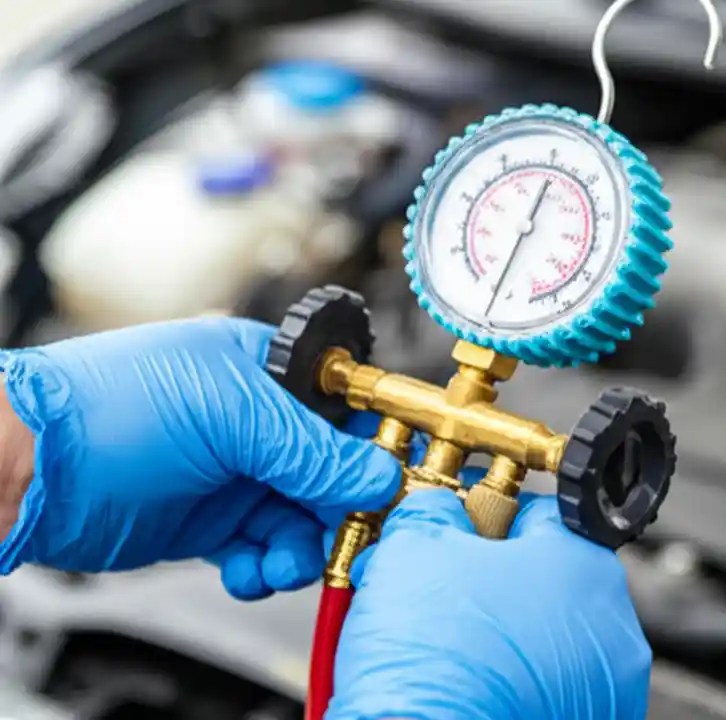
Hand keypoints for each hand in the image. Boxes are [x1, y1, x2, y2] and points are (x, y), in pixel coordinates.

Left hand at [0, 318, 400, 599]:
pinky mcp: (209, 522)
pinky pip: (262, 549)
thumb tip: (376, 475)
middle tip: (348, 538)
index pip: (341, 409)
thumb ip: (310, 450)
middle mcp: (253, 421)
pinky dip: (266, 567)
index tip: (388, 485)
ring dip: (304, 546)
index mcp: (262, 371)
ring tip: (284, 561)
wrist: (25, 469)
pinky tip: (252, 570)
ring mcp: (231, 473)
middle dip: (340, 510)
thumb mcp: (229, 416)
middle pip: (331, 472)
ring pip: (301, 518)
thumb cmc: (107, 409)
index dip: (371, 447)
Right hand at [329, 490, 650, 719]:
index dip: (479, 518)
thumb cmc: (434, 666)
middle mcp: (614, 623)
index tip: (448, 534)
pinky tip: (470, 682)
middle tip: (433, 592)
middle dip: (485, 578)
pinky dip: (513, 678)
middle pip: (542, 575)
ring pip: (545, 633)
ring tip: (447, 645)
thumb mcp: (412, 553)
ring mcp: (607, 684)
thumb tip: (436, 510)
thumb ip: (432, 513)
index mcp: (585, 563)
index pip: (534, 512)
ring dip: (501, 630)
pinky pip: (548, 683)